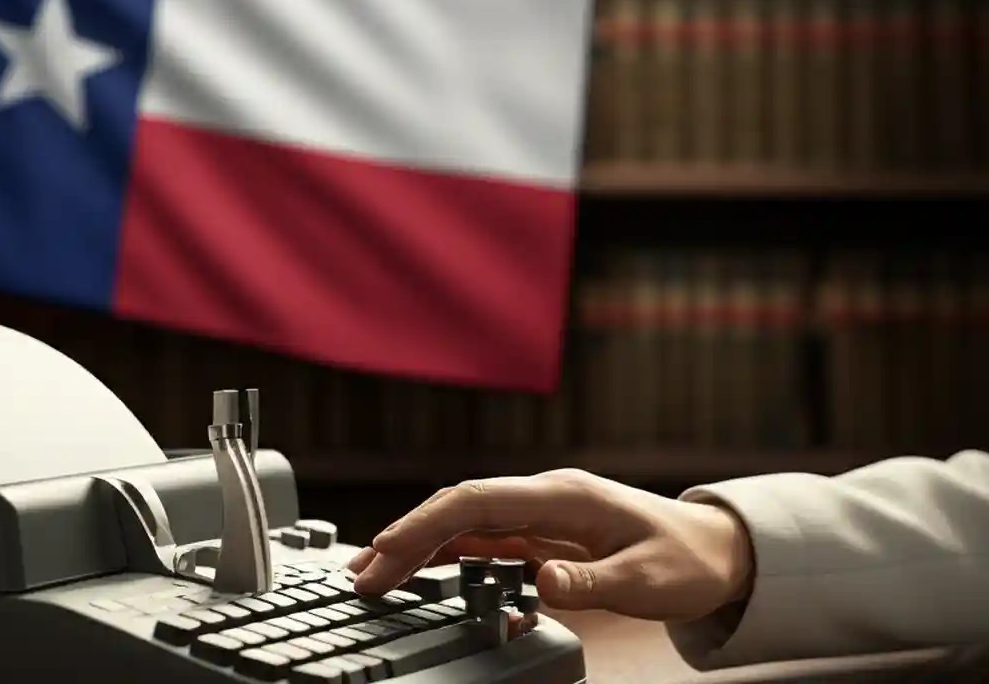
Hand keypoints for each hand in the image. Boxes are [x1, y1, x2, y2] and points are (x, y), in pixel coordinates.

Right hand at [345, 469, 754, 621]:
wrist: (716, 551)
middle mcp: (543, 497)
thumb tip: (540, 583)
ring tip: (373, 576)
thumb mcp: (647, 581)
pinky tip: (417, 572)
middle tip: (361, 577)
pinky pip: (481, 540)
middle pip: (459, 510)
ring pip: (463, 524)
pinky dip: (444, 555)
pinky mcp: (540, 535)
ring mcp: (539, 514)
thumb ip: (592, 583)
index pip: (478, 501)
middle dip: (406, 538)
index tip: (388, 549)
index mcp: (563, 496)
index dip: (427, 523)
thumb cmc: (686, 561)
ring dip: (418, 547)